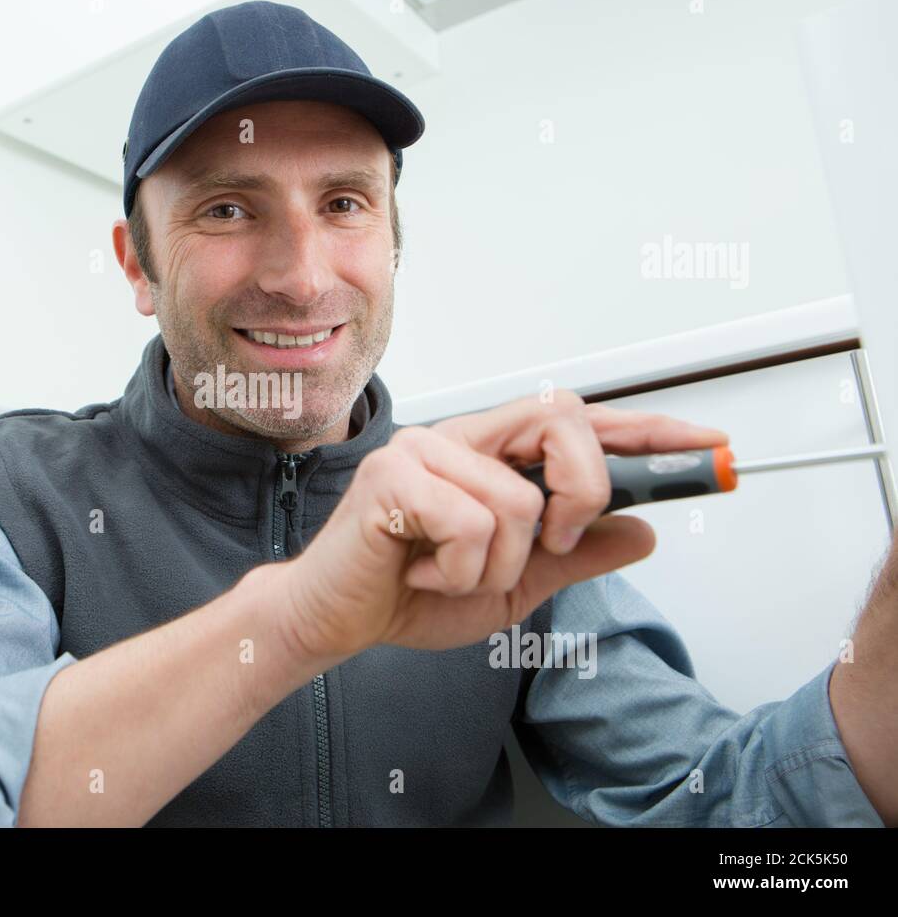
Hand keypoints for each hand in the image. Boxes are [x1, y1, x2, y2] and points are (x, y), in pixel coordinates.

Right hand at [277, 389, 727, 659]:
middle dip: (584, 490)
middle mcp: (461, 437)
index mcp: (491, 454)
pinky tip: (422, 572)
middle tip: (555, 540)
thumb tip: (641, 531)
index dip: (647, 428)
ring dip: (499, 566)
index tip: (707, 444)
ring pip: (520, 500)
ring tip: (452, 574)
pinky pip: (473, 525)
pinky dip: (460, 573)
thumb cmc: (409, 593)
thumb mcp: (513, 584)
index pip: (581, 421)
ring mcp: (425, 449)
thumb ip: (572, 555)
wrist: (333, 620)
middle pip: (562, 420)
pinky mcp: (394, 475)